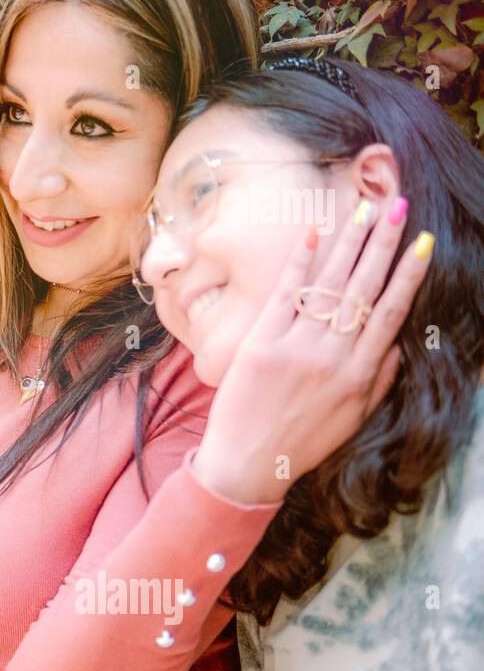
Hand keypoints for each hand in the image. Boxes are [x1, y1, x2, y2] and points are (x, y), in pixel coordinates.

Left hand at [193, 196, 430, 503]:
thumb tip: (396, 342)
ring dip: (349, 242)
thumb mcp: (354, 417)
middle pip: (364, 287)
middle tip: (397, 207)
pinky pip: (285, 294)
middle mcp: (333, 355)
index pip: (391, 311)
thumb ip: (379, 379)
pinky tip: (313, 233)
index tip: (422, 243)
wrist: (248, 462)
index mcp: (360, 372)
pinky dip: (300, 262)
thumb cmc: (301, 442)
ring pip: (329, 284)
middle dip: (384, 244)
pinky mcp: (261, 343)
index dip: (409, 274)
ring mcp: (296, 347)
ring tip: (364, 209)